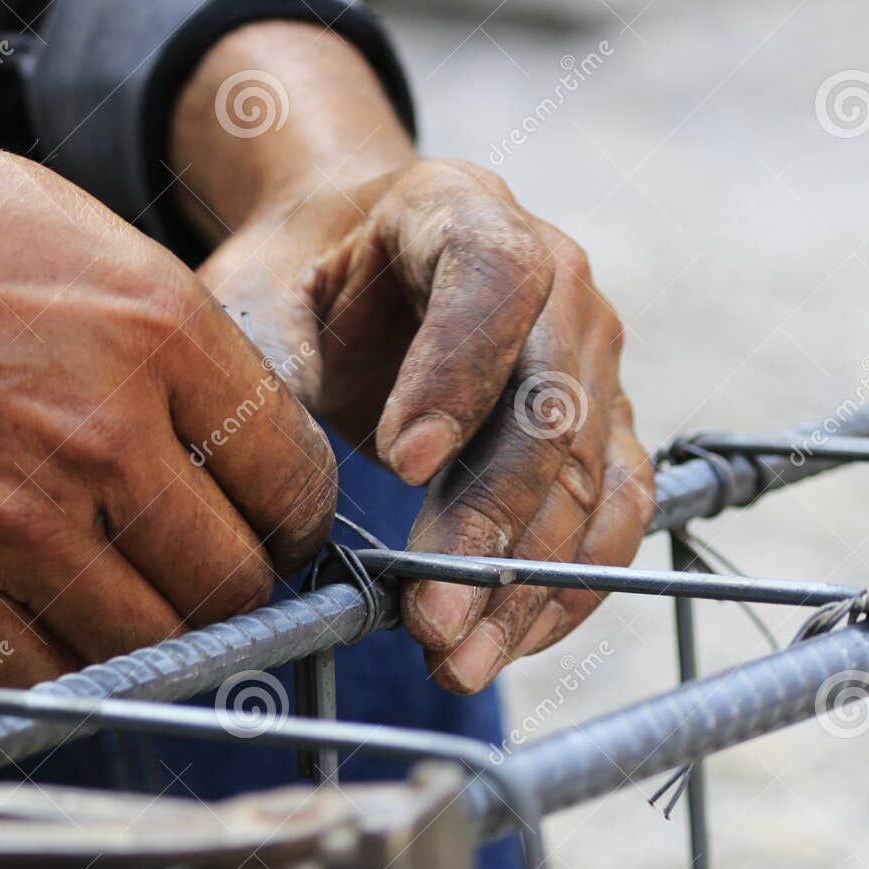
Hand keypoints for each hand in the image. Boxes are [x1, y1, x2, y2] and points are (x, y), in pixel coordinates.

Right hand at [0, 83, 334, 684]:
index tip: (277, 528)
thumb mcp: (93, 247)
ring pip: (157, 645)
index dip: (296, 521)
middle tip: (212, 570)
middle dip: (241, 586)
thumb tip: (247, 449)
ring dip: (162, 637)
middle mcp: (105, 434)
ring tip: (135, 595)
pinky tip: (58, 621)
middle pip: (238, 580)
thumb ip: (187, 356)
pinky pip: (45, 672)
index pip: (295, 483)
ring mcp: (15, 516)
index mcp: (163, 335)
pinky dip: (67, 666)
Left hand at [174, 26, 654, 692]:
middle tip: (430, 616)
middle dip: (491, 524)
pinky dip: (570, 584)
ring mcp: (590, 354)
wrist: (348, 260)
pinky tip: (508, 640)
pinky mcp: (605, 422)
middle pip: (552, 402)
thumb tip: (279, 519)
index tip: (401, 464)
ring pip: (590, 473)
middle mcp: (556, 276)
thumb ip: (269, 389)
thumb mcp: (254, 307)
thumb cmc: (300, 283)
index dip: (458, 373)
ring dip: (533, 581)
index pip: (495, 277)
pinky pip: (614, 510)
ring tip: (461, 658)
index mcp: (461, 209)